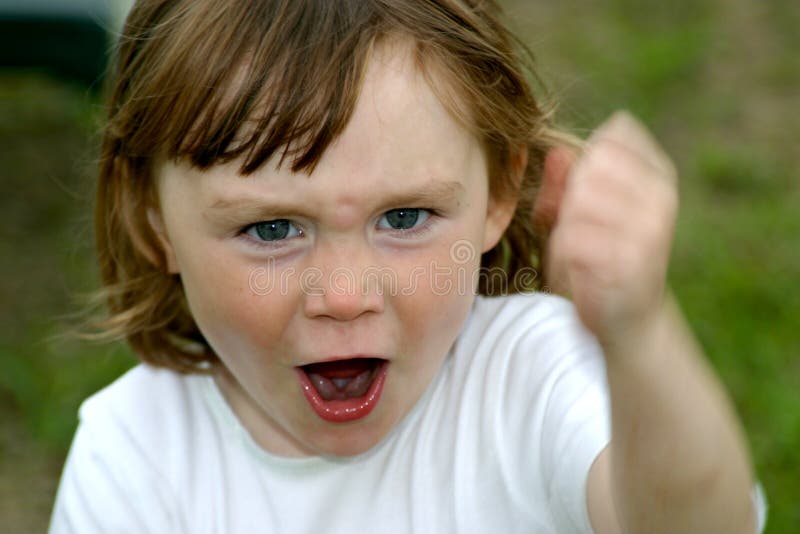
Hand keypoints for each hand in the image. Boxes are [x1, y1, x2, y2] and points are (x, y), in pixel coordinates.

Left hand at [533, 111, 677, 346]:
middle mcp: (661, 195)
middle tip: (569, 223)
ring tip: (573, 247)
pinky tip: (574, 267)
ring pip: (579, 199)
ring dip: (563, 225)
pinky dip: (562, 253)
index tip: (579, 188)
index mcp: (659, 173)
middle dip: (569, 194)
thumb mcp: (582, 210)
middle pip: (591, 164)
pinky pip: (572, 238)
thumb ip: (566, 180)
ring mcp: (650, 227)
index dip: (583, 159)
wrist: (628, 318)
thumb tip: (555, 153)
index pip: (614, 135)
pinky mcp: (630, 261)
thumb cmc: (601, 254)